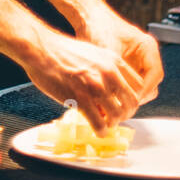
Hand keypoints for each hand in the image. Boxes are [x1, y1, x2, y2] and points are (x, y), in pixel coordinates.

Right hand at [21, 29, 146, 133]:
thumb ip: (106, 68)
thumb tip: (111, 86)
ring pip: (117, 115)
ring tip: (106, 125)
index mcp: (113, 61)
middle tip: (117, 118)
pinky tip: (97, 130)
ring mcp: (95, 87)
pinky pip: (99, 122)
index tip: (126, 105)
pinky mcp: (81, 99)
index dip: (133, 99)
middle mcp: (109, 74)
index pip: (138, 86)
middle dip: (127, 114)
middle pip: (132, 102)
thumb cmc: (62, 51)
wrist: (41, 49)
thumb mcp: (93, 53)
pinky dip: (101, 130)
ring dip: (113, 123)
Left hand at [72, 8, 163, 106]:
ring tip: (114, 103)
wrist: (87, 16)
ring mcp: (137, 61)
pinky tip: (108, 97)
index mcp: (148, 47)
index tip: (130, 100)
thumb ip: (115, 73)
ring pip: (140, 86)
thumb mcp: (109, 51)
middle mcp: (146, 55)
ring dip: (129, 95)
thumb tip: (116, 97)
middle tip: (122, 105)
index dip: (144, 90)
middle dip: (137, 96)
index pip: (156, 75)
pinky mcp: (127, 66)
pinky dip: (121, 91)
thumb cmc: (98, 27)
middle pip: (151, 83)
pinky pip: (129, 84)